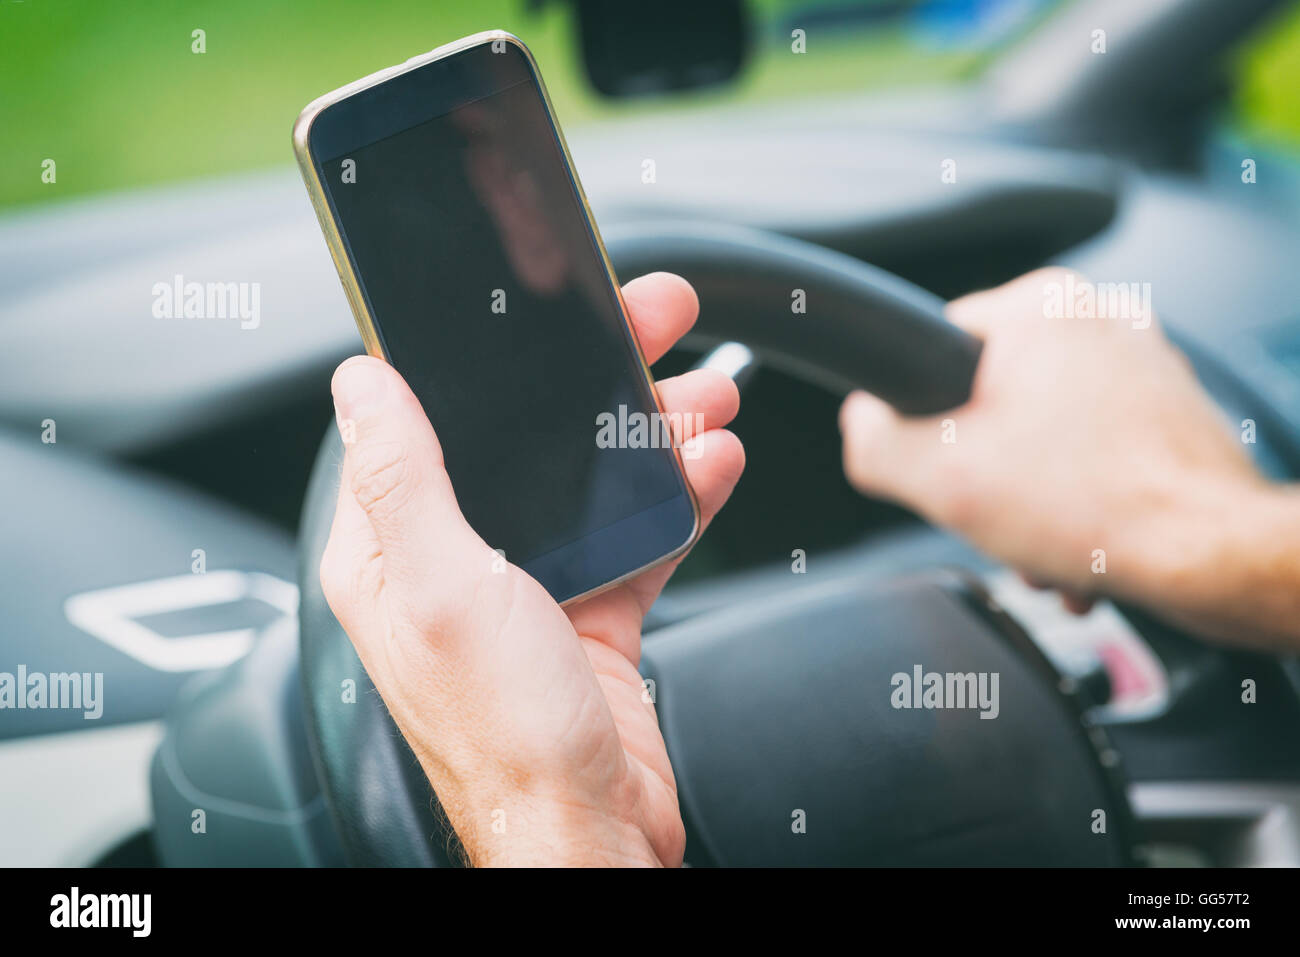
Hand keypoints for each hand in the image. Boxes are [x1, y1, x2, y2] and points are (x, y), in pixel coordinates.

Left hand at [319, 273, 742, 865]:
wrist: (589, 827)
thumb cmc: (505, 731)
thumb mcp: (443, 589)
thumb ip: (403, 481)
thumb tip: (360, 385)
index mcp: (394, 552)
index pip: (433, 421)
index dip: (491, 360)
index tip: (545, 310)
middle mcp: (457, 563)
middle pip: (529, 440)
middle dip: (600, 378)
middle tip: (659, 322)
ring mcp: (529, 587)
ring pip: (591, 479)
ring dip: (652, 430)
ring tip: (708, 396)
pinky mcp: (590, 611)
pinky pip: (636, 532)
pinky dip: (676, 497)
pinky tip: (711, 466)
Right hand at [840, 267, 1299, 647]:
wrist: (1210, 555)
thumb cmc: (1097, 508)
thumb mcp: (937, 477)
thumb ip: (872, 440)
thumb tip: (864, 424)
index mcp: (1039, 308)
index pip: (934, 350)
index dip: (922, 422)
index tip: (943, 468)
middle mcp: (1097, 319)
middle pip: (990, 403)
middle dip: (985, 477)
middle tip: (996, 518)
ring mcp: (1143, 363)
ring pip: (1043, 437)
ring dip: (1031, 503)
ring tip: (1044, 548)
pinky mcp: (1170, 411)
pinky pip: (1093, 455)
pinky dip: (1078, 504)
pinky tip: (1079, 551)